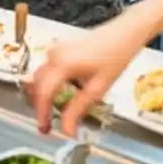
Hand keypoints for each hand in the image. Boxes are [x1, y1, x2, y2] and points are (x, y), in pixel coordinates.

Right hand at [29, 19, 146, 135]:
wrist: (125, 33)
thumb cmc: (115, 55)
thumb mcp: (98, 88)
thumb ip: (78, 110)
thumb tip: (67, 130)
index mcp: (62, 64)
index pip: (43, 94)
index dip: (42, 114)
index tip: (45, 128)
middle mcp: (55, 55)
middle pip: (38, 85)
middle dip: (41, 106)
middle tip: (48, 124)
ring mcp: (56, 49)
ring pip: (40, 77)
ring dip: (44, 95)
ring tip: (53, 112)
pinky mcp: (60, 48)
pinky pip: (47, 69)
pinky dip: (50, 83)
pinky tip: (60, 93)